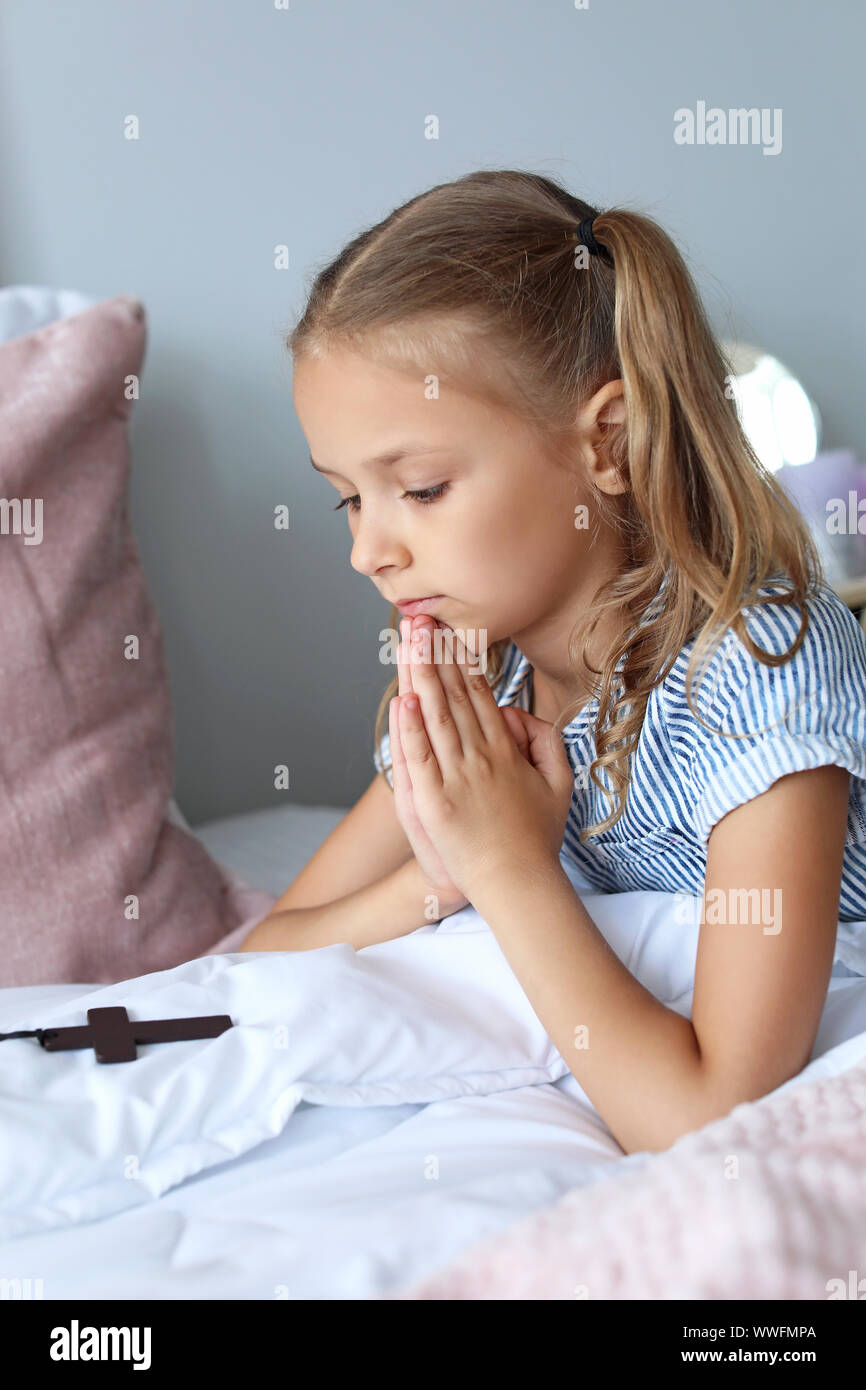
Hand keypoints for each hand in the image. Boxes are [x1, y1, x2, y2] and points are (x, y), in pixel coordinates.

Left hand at [395, 617, 573, 898]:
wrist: (518, 884)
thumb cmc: (536, 837)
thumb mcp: (559, 782)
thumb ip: (546, 741)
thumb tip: (518, 712)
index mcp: (506, 750)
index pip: (479, 695)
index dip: (460, 660)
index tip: (448, 631)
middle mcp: (480, 757)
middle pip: (453, 695)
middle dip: (435, 654)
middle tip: (422, 619)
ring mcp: (455, 778)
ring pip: (434, 717)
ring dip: (420, 675)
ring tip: (409, 642)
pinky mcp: (433, 802)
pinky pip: (419, 756)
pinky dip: (410, 727)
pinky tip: (405, 697)